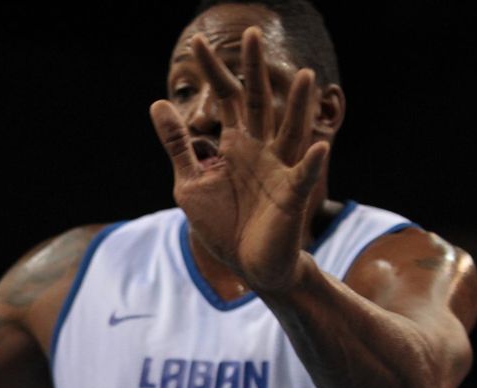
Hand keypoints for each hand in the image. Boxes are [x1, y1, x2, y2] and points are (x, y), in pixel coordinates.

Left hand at [150, 27, 328, 291]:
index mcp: (235, 144)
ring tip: (304, 77)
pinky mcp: (292, 199)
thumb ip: (178, 144)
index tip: (196, 43)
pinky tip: (318, 147)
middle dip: (255, 71)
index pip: (225, 98)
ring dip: (297, 108)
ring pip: (290, 133)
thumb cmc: (223, 223)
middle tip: (251, 34)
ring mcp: (279, 171)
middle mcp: (260, 150)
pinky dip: (311, 164)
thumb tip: (158, 103)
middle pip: (257, 103)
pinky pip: (303, 178)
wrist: (249, 264)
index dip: (213, 71)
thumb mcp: (189, 182)